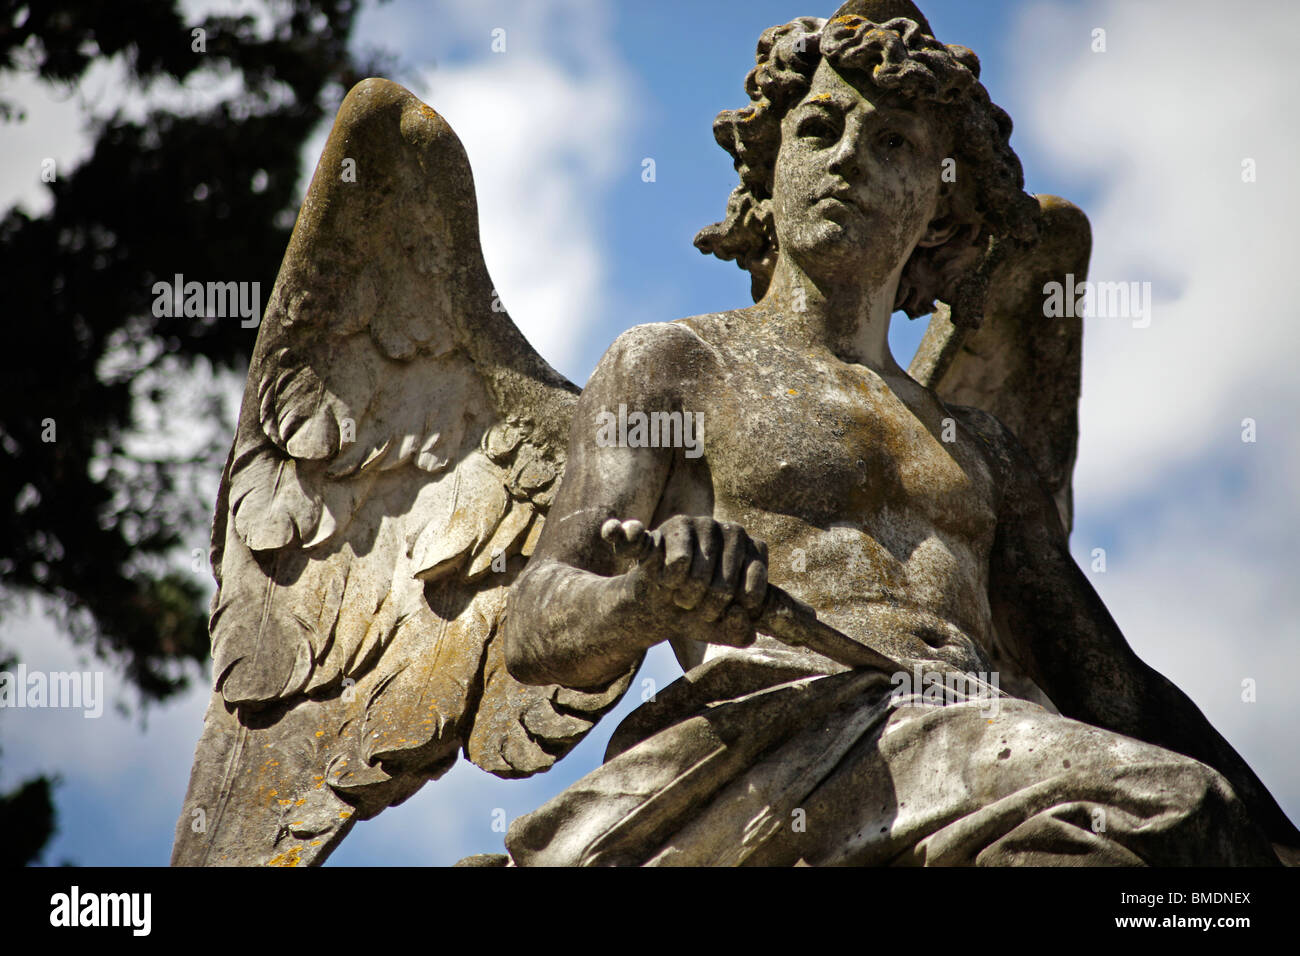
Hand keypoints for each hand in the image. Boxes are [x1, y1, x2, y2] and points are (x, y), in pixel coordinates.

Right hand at [601, 516, 767, 647]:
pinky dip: (629, 536)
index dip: (732, 613)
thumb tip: (738, 612)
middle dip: (705, 608)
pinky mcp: (657, 533)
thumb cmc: (700, 612)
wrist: (662, 609)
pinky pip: (642, 537)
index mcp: (753, 549)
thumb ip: (741, 632)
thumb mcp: (724, 629)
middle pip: (721, 586)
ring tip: (677, 588)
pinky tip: (623, 532)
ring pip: (691, 571)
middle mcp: (727, 529)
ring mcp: (692, 525)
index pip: (749, 593)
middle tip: (695, 603)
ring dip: (680, 593)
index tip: (724, 612)